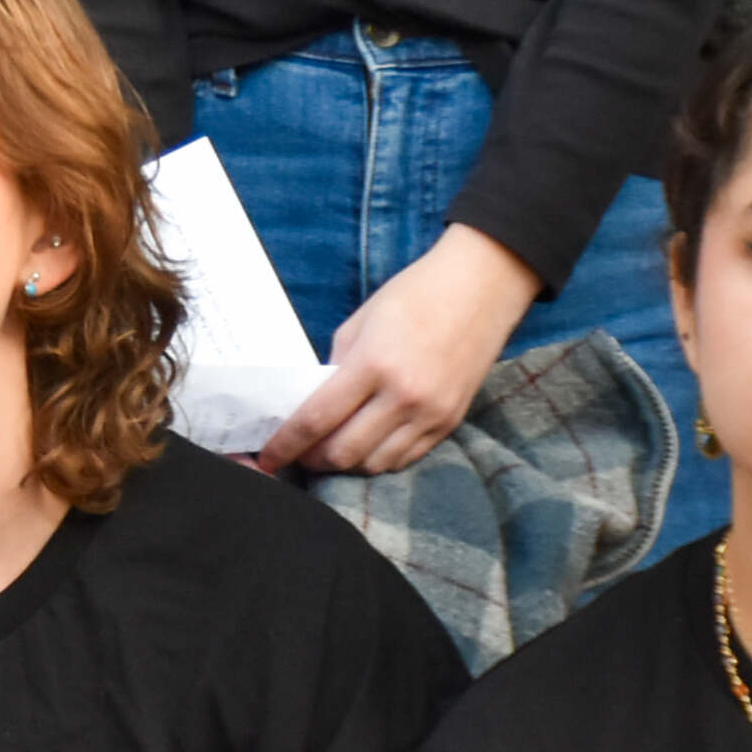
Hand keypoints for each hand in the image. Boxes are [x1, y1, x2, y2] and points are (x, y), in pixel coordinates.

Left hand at [258, 226, 541, 478]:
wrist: (483, 287)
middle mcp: (403, 396)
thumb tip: (315, 402)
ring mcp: (430, 414)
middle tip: (301, 451)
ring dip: (346, 463)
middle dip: (313, 459)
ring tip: (334, 448)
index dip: (286, 445)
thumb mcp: (362, 320)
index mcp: (373, 363)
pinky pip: (405, 459)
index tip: (268, 458)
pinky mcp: (450, 422)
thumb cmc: (417, 294)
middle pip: (343, 453)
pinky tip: (368, 444)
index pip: (316, 419)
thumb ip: (336, 365)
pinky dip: (379, 459)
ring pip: (374, 464)